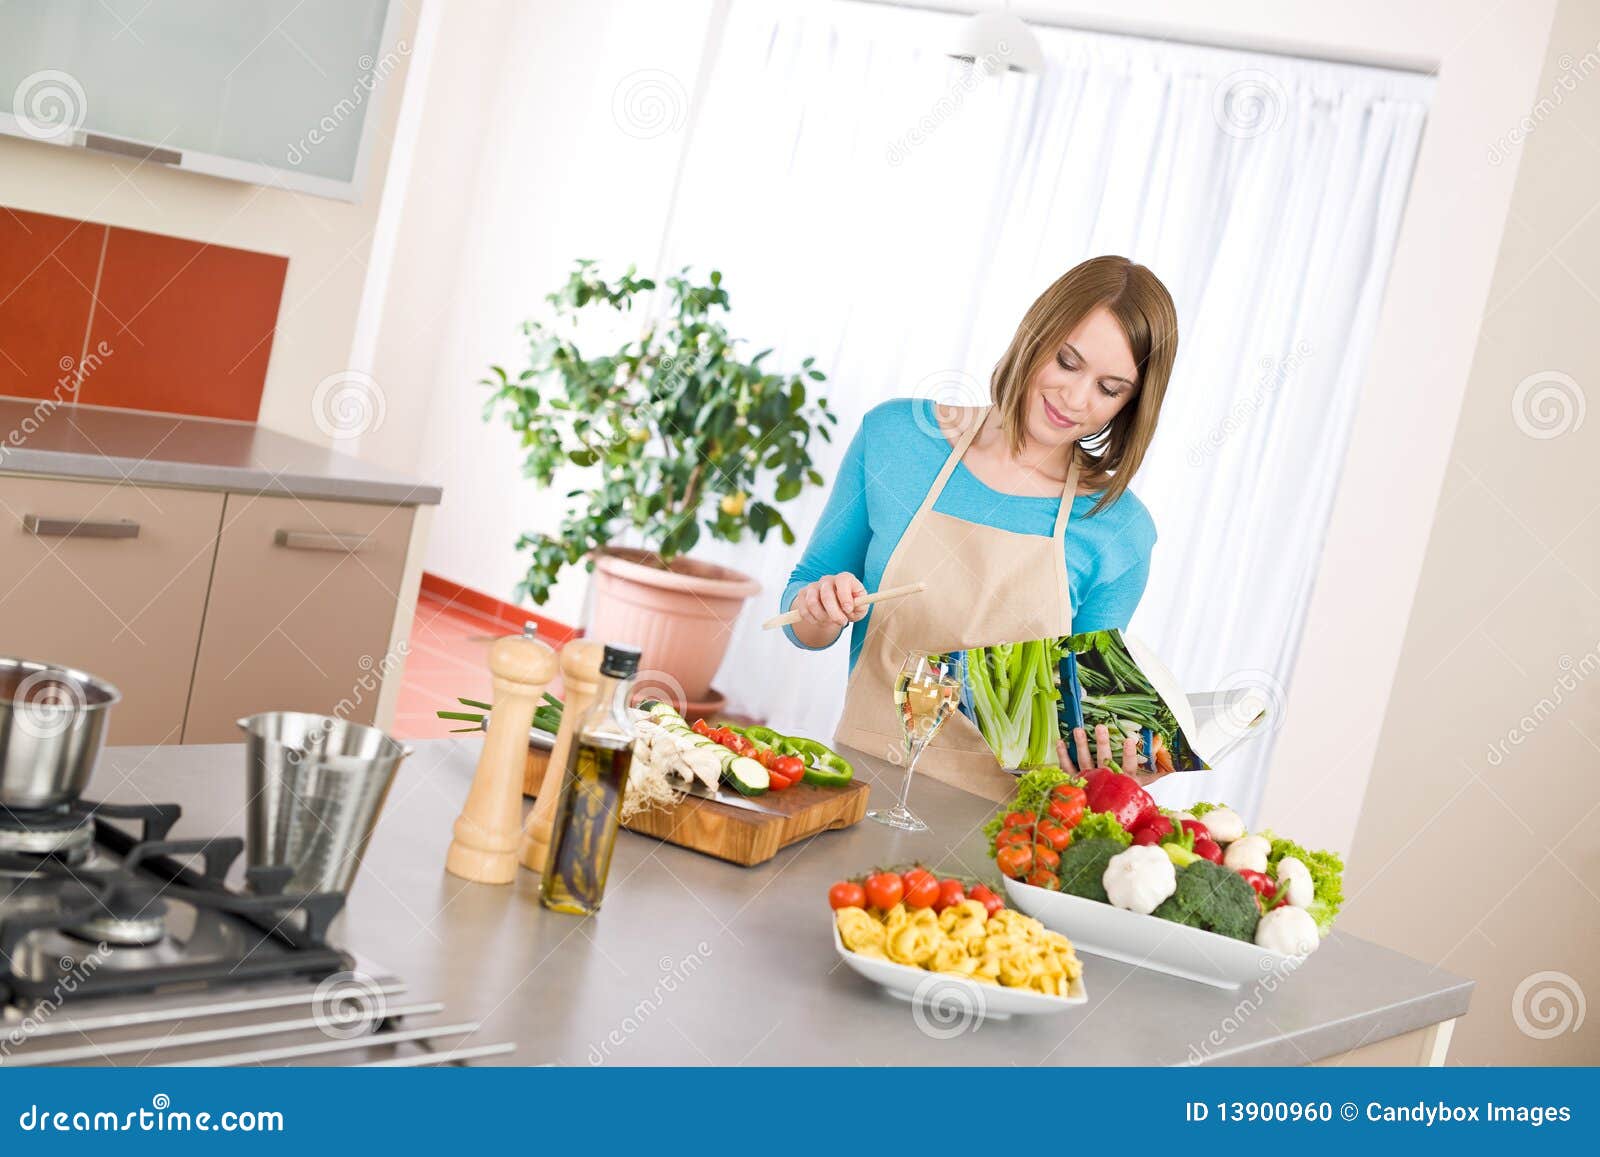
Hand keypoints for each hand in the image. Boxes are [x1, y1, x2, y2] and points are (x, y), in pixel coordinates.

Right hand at [794, 572, 867, 628]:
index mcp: (844, 578)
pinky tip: (820, 621)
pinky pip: (803, 610)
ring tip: (830, 622)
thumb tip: (854, 605)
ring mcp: (813, 586)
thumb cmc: (849, 606)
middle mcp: (827, 580)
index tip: (848, 609)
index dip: (845, 596)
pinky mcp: (803, 595)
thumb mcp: (860, 607)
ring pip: (812, 603)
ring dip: (822, 618)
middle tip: (842, 622)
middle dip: (834, 614)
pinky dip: (812, 620)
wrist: (834, 608)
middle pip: (826, 596)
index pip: (843, 581)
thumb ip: (861, 605)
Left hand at [1057, 724, 1172, 788]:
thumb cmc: (1127, 796)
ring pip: (1084, 762)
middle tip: (1100, 727)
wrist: (1109, 819)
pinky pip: (1068, 769)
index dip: (1129, 754)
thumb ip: (1156, 774)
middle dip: (1101, 743)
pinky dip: (1063, 756)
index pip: (1128, 767)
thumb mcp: (1143, 787)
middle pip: (1103, 760)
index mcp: (1125, 782)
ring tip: (1078, 730)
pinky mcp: (1076, 783)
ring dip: (1081, 745)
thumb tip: (1175, 765)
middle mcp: (1107, 781)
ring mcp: (1090, 782)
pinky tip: (1060, 742)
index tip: (1130, 740)